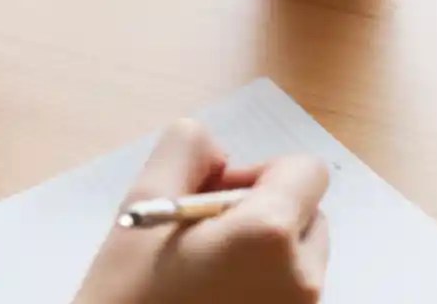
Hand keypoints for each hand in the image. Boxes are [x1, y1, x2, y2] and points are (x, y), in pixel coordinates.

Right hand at [74, 120, 330, 303]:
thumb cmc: (128, 294)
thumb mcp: (142, 202)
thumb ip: (186, 148)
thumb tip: (219, 151)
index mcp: (269, 235)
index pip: (306, 170)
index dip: (260, 173)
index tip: (214, 199)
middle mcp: (302, 278)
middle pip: (308, 213)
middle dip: (262, 213)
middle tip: (203, 236)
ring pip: (300, 256)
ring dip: (263, 252)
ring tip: (205, 272)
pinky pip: (290, 292)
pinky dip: (262, 285)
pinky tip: (213, 297)